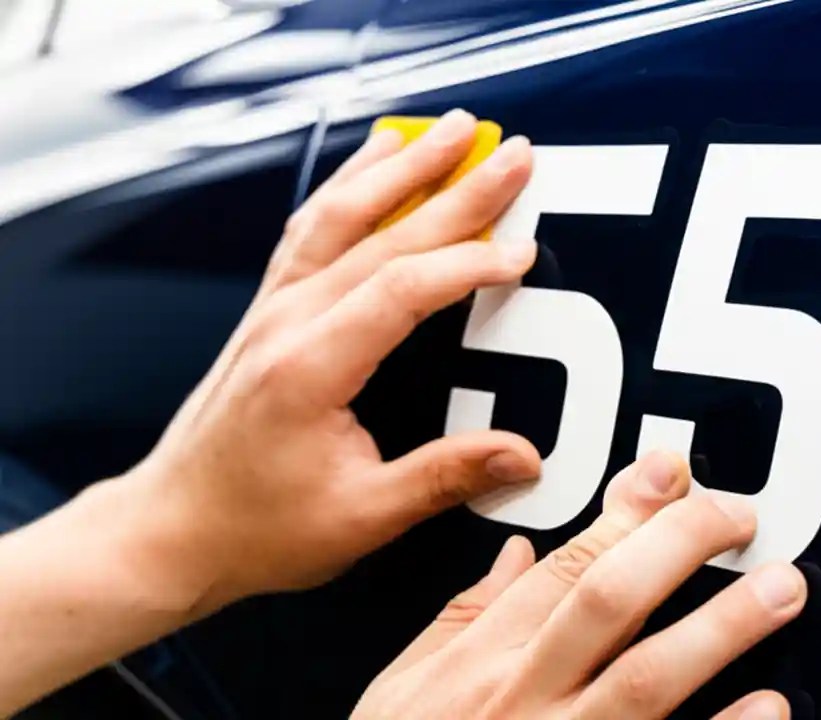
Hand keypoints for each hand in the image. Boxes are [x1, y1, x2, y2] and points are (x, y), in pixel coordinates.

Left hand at [111, 109, 542, 611]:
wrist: (173, 528)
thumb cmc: (256, 528)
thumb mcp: (362, 517)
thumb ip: (444, 478)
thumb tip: (519, 456)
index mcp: (310, 367)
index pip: (403, 289)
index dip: (468, 265)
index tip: (520, 254)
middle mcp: (286, 323)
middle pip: (382, 233)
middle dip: (455, 188)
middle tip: (510, 154)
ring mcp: (273, 310)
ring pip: (340, 213)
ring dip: (399, 167)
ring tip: (446, 130)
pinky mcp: (270, 312)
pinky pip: (313, 227)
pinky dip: (351, 186)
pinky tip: (374, 164)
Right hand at [352, 452, 806, 718]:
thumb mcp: (404, 689)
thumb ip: (464, 617)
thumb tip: (517, 553)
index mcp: (481, 661)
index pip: (564, 565)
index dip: (627, 513)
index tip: (673, 475)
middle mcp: (524, 700)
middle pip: (609, 601)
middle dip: (678, 546)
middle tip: (737, 517)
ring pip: (647, 679)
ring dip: (722, 628)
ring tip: (781, 589)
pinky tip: (768, 707)